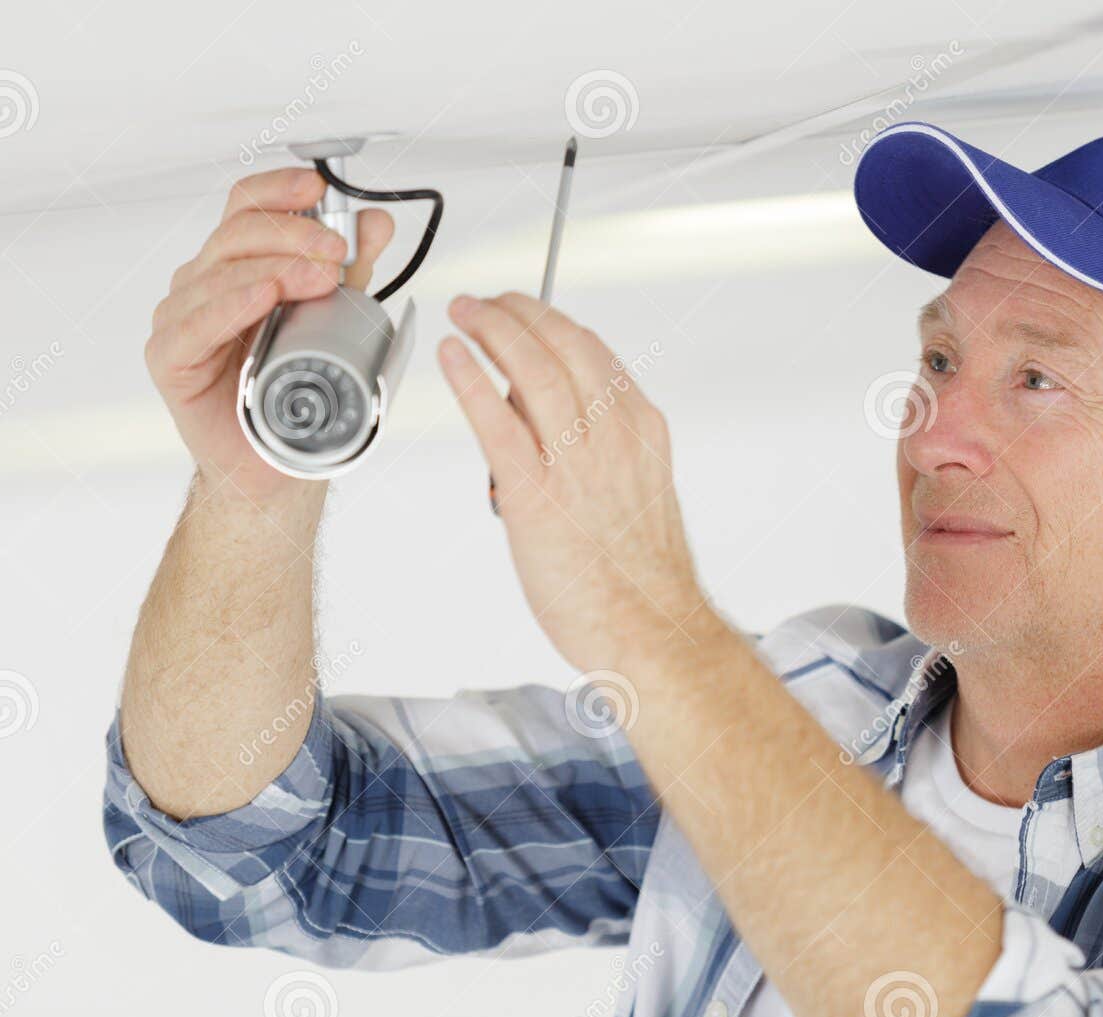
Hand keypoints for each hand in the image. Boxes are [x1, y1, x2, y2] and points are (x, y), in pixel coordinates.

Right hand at [144, 167, 393, 503]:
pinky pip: (196, 323)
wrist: (278, 459)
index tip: (320, 186)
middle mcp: (202, 282)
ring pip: (220, 272)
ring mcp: (181, 317)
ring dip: (275, 266)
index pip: (247, 206)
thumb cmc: (297, 387)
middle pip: (237, 233)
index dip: (280, 189)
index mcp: (236, 264)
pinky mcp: (170, 358)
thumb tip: (375, 222)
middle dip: (293, 234)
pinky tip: (264, 296)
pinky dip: (233, 304)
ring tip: (320, 276)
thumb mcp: (334, 317)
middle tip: (337, 250)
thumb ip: (351, 269)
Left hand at [437, 292, 710, 673]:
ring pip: (531, 368)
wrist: (649, 628)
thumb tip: (559, 432)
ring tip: (465, 312)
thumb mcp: (641, 493)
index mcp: (640, 431)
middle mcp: (612, 435)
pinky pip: (497, 422)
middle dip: (518, 312)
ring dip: (492, 328)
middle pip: (562, 345)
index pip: (593, 352)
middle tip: (486, 302)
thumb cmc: (642, 577)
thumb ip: (606, 453)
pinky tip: (452, 356)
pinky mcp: (535, 495)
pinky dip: (471, 380)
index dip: (552, 323)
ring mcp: (575, 461)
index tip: (527, 314)